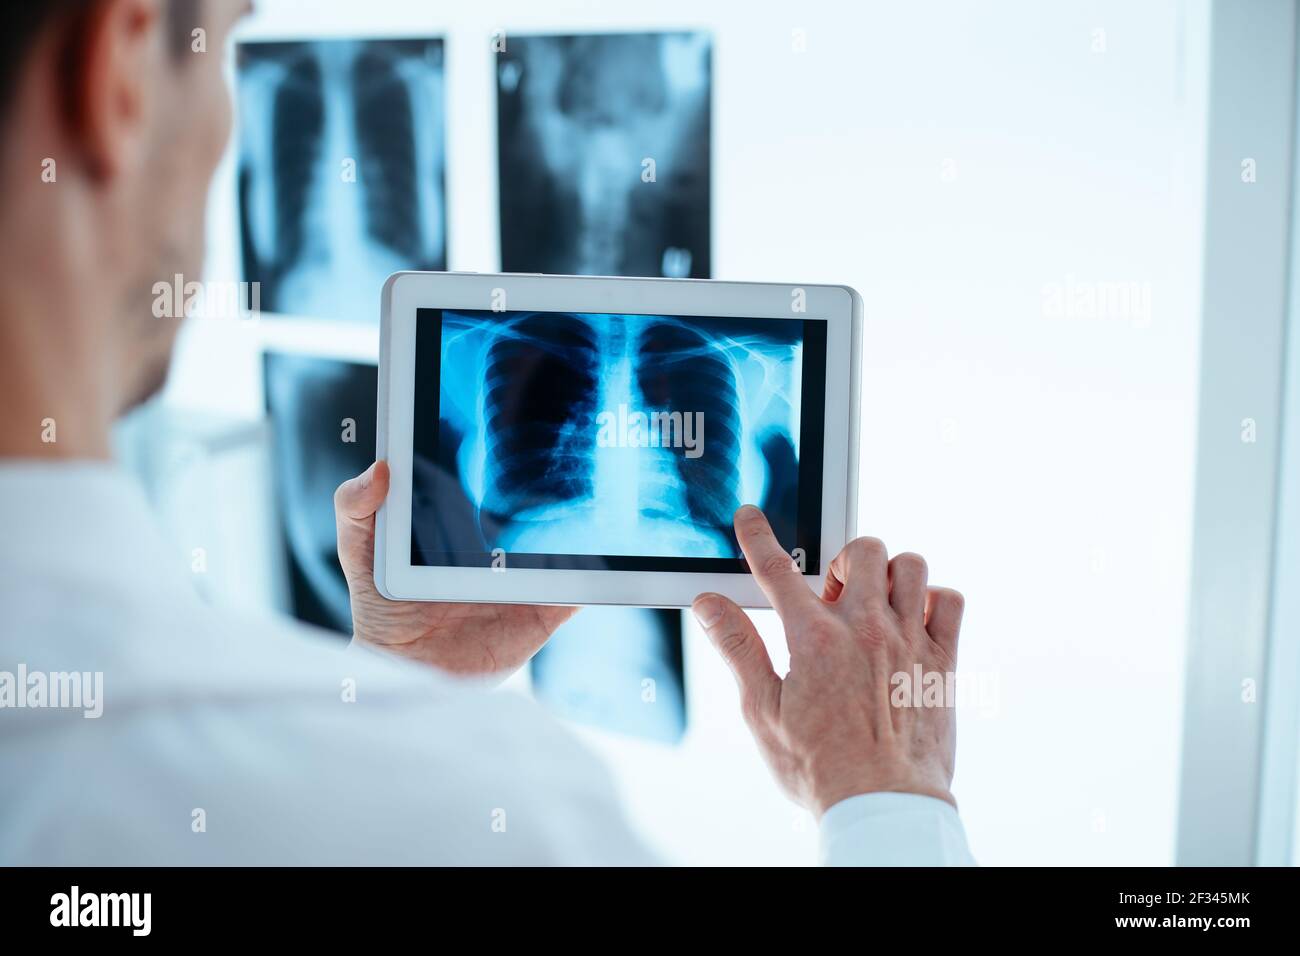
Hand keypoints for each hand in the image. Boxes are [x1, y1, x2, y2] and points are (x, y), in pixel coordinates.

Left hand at [334, 461, 577, 677]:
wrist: (406, 671)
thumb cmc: (382, 608)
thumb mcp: (359, 550)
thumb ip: (356, 507)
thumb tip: (381, 468)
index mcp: (463, 519)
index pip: (492, 478)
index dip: (505, 455)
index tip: (512, 426)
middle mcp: (501, 543)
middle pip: (539, 506)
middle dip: (552, 487)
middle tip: (558, 469)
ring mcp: (527, 576)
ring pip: (567, 544)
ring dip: (580, 529)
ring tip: (582, 513)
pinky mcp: (545, 611)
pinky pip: (579, 589)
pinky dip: (596, 576)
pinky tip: (595, 562)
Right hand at [692, 506, 963, 816]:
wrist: (883, 805)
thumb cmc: (821, 768)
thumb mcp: (762, 711)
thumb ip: (737, 649)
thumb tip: (708, 606)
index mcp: (814, 639)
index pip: (777, 571)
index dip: (757, 539)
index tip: (750, 519)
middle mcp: (865, 629)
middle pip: (861, 551)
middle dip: (843, 561)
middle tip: (834, 594)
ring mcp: (909, 641)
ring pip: (910, 565)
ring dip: (889, 574)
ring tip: (874, 603)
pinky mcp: (942, 660)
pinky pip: (950, 601)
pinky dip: (933, 601)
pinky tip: (914, 621)